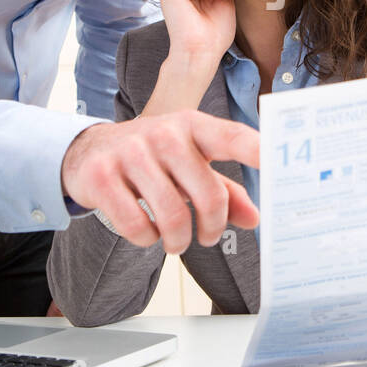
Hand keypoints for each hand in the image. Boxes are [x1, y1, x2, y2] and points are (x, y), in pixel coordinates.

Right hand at [60, 110, 259, 252]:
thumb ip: (225, 190)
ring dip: (179, 240)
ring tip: (176, 241)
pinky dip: (146, 239)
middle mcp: (163, 133)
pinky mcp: (100, 176)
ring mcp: (130, 152)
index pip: (231, 136)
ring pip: (172, 216)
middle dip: (213, 226)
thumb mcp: (191, 164)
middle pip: (208, 193)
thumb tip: (255, 218)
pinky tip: (146, 231)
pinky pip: (137, 226)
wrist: (89, 151)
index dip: (256, 149)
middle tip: (209, 237)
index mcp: (192, 126)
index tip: (277, 162)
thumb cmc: (154, 158)